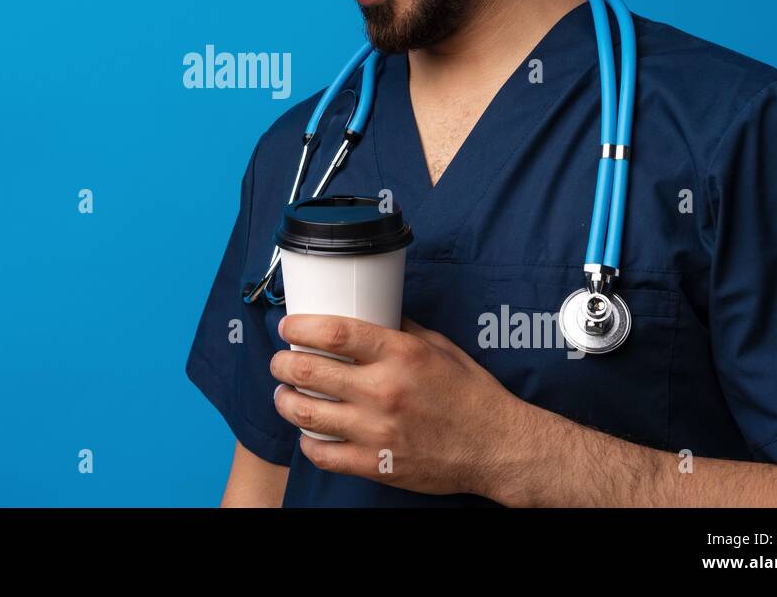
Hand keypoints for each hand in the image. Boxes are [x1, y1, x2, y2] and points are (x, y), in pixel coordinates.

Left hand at [270, 313, 524, 495]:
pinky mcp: (376, 465)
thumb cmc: (470, 394)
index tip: (288, 327)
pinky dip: (307, 442)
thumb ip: (399, 328)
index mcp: (400, 354)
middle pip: (309, 370)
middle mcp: (384, 390)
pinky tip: (309, 432)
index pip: (335, 332)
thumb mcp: (439, 346)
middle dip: (281, 363)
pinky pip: (323, 454)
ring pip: (307, 413)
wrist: (497, 447)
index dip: (300, 327)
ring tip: (284, 393)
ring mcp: (377, 431)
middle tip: (279, 361)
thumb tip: (369, 310)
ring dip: (285, 400)